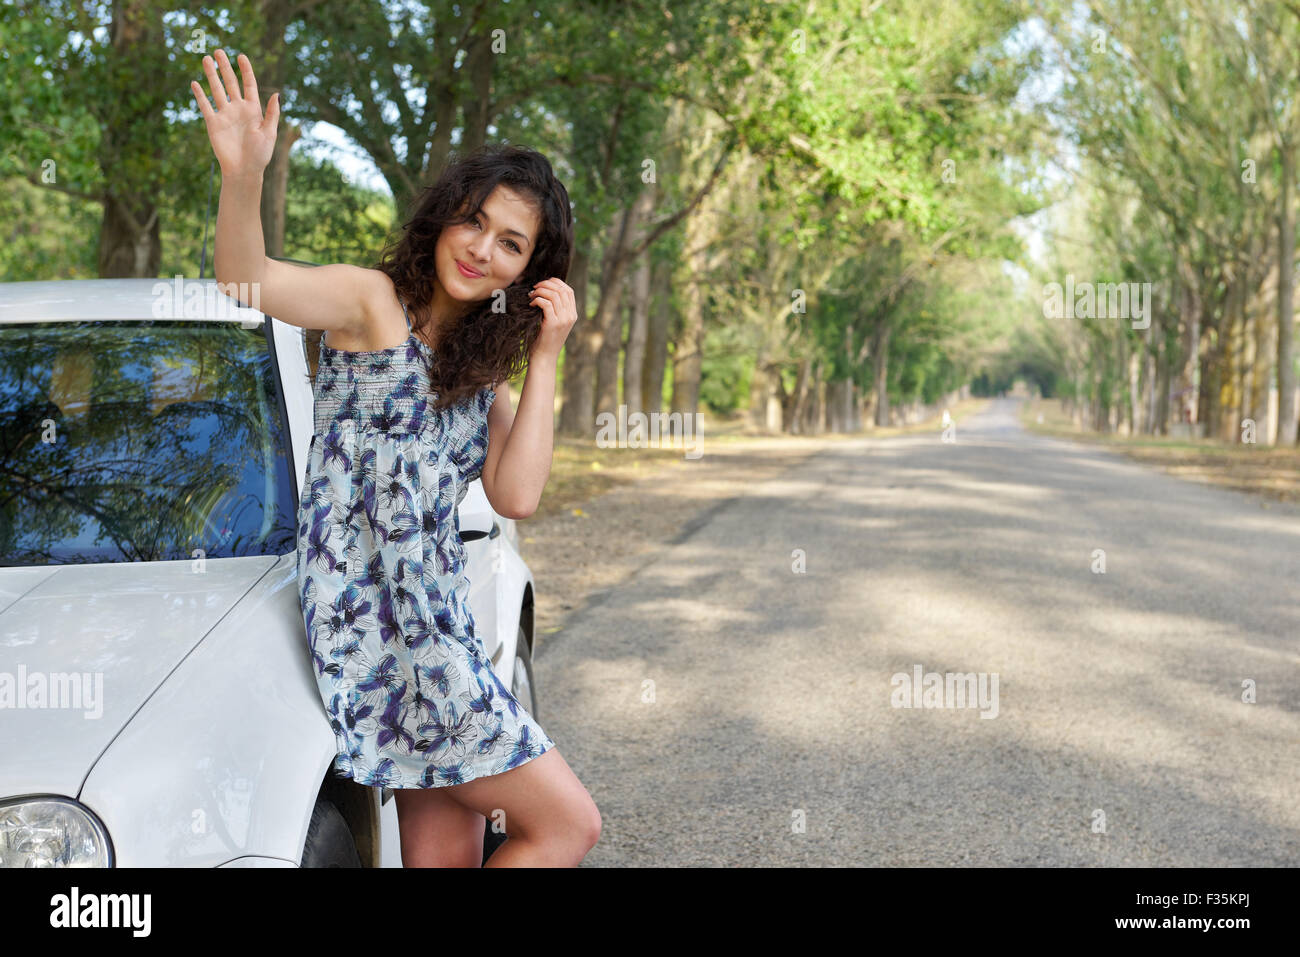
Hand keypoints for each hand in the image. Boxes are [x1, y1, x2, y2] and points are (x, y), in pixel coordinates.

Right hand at [190, 49, 278, 177]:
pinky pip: (206, 106)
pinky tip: (195, 83)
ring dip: (211, 75)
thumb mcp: (270, 133)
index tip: (241, 56)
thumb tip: (276, 93)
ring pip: (217, 90)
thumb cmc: (260, 155)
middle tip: (219, 51)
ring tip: (206, 59)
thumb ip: (271, 113)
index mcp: (253, 110)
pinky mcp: (213, 123)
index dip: (246, 70)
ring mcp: (225, 115)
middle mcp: (238, 109)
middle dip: (225, 67)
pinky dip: (200, 95)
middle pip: (231, 83)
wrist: (244, 171)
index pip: (249, 85)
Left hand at [528, 278, 577, 356]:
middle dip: (546, 284)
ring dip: (540, 291)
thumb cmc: (545, 340)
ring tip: (531, 295)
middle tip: (534, 287)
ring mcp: (563, 320)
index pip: (569, 290)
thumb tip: (544, 291)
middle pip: (561, 290)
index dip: (556, 282)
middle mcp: (570, 316)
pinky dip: (537, 300)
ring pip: (554, 294)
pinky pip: (546, 303)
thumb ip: (555, 309)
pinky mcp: (553, 324)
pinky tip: (532, 304)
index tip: (543, 284)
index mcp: (572, 314)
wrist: (544, 357)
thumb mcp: (554, 322)